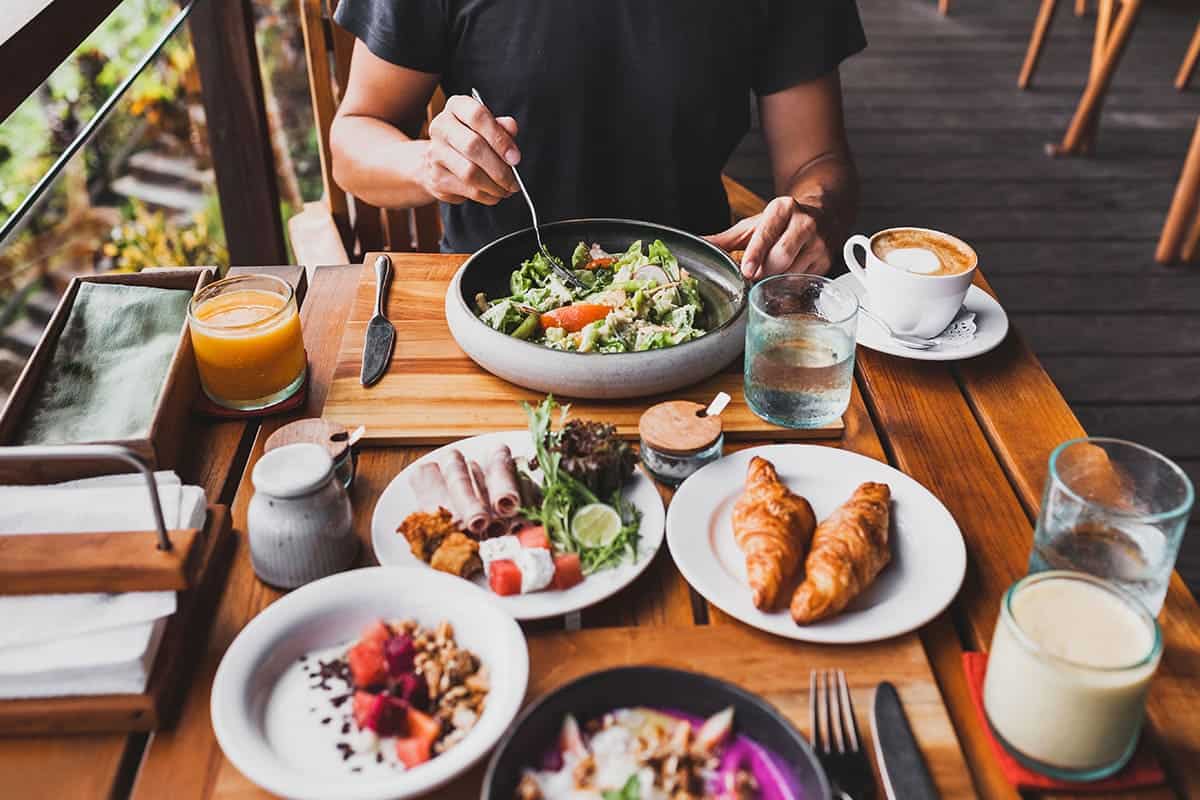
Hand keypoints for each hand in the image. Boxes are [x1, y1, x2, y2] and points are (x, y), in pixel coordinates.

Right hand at [421, 94, 520, 205]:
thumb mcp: (487, 128)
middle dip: (500, 168)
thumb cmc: (469, 140)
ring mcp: (435, 153)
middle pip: (473, 147)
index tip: (515, 158)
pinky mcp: (437, 178)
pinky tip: (494, 194)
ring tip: (506, 189)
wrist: (439, 161)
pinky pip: (467, 189)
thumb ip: (501, 127)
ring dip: (494, 185)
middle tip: (514, 181)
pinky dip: (487, 196)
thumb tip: (511, 128)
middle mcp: (441, 127)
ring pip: (470, 173)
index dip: (499, 138)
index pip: (477, 116)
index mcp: (456, 107)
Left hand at [706, 196, 833, 278]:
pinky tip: (781, 284)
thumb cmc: (781, 223)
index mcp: (783, 209)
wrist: (822, 214)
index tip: (747, 269)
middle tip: (753, 276)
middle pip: (782, 257)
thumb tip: (698, 245)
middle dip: (763, 271)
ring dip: (774, 282)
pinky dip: (787, 289)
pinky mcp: (824, 262)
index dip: (756, 253)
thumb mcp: (754, 225)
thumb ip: (726, 238)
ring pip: (793, 273)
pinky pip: (802, 283)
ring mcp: (818, 244)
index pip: (767, 233)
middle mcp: (804, 223)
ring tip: (766, 278)